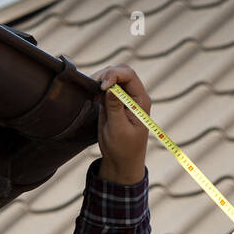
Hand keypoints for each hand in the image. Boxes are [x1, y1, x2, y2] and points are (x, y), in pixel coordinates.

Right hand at [93, 64, 150, 182]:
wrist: (121, 161)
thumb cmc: (124, 148)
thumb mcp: (119, 129)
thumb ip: (115, 107)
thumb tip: (111, 87)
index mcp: (141, 101)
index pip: (129, 75)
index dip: (114, 75)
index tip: (102, 87)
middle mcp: (134, 96)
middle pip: (121, 71)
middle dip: (106, 74)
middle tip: (94, 86)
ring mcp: (123, 98)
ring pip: (112, 76)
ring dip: (100, 80)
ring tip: (92, 93)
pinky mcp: (113, 101)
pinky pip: (105, 86)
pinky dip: (97, 87)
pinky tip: (92, 97)